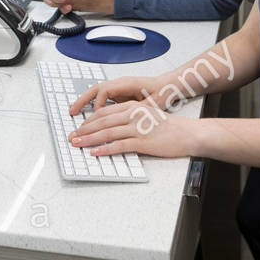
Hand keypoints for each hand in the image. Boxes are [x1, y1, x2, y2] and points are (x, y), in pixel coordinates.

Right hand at [68, 73, 172, 114]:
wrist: (169, 86)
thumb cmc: (163, 92)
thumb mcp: (152, 104)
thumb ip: (137, 110)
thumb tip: (128, 119)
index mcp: (126, 84)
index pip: (104, 91)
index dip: (99, 104)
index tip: (98, 116)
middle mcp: (120, 84)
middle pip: (95, 89)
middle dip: (81, 100)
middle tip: (71, 111)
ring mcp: (118, 88)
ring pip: (96, 92)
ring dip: (84, 101)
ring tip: (73, 111)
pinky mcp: (119, 94)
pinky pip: (101, 97)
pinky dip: (92, 103)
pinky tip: (87, 112)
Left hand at [68, 98, 196, 158]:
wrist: (188, 133)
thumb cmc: (168, 126)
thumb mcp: (146, 114)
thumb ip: (129, 117)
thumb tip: (111, 126)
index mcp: (133, 106)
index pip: (104, 112)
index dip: (88, 120)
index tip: (78, 127)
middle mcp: (133, 115)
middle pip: (102, 122)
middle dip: (84, 130)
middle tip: (72, 137)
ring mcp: (138, 128)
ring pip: (107, 133)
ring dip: (89, 139)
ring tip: (77, 144)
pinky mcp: (143, 142)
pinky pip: (119, 146)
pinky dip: (104, 149)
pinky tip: (95, 153)